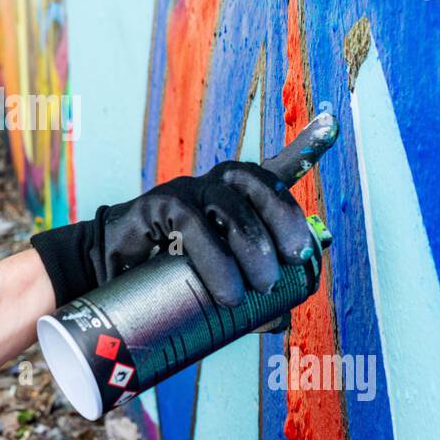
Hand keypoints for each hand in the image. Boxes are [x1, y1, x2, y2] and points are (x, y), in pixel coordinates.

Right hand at [29, 114, 336, 307]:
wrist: (105, 276)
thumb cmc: (163, 279)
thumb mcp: (213, 288)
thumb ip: (246, 299)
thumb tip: (280, 319)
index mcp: (236, 201)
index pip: (274, 168)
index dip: (306, 145)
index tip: (334, 121)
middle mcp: (215, 186)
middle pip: (262, 186)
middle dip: (286, 220)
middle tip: (297, 259)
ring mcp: (187, 190)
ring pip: (232, 206)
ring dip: (254, 247)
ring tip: (260, 287)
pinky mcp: (159, 205)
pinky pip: (195, 226)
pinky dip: (216, 259)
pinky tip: (227, 289)